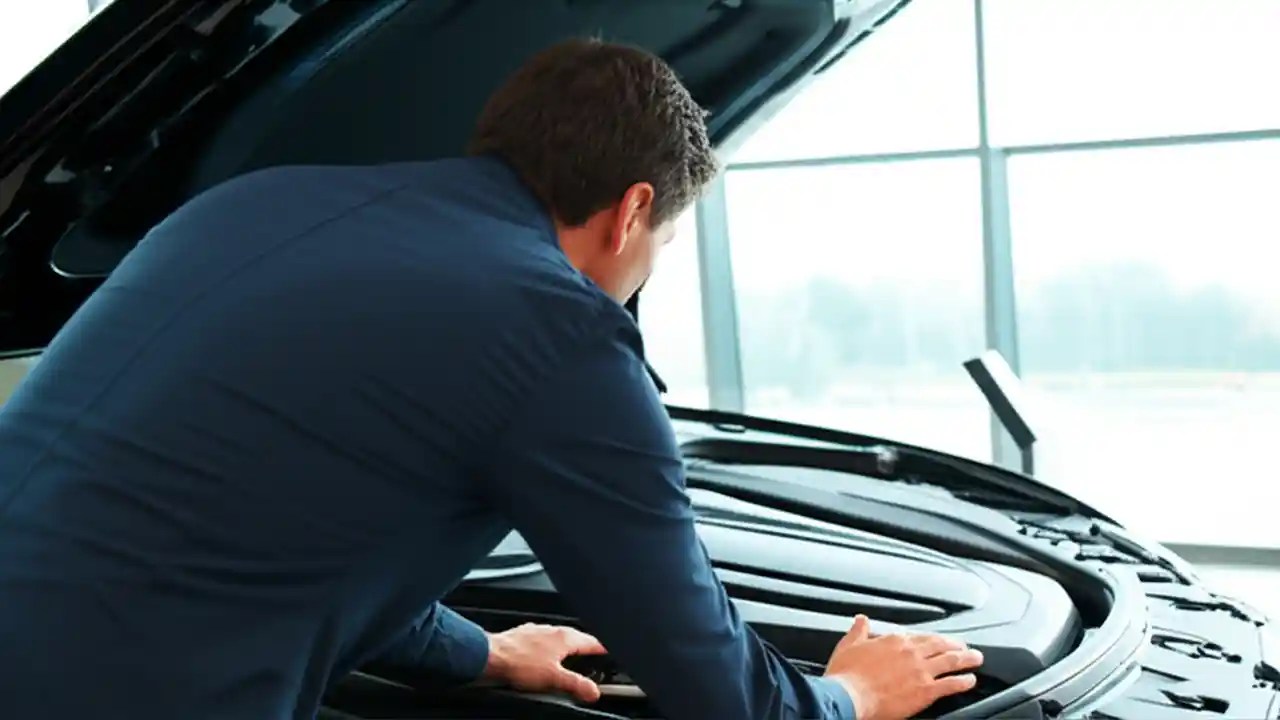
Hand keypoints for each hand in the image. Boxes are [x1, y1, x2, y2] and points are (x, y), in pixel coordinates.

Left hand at [482, 623, 607, 702]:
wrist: (491, 656)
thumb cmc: (520, 663)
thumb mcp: (554, 678)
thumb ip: (576, 684)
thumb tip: (594, 691)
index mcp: (565, 637)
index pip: (592, 641)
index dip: (603, 650)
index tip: (609, 654)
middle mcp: (553, 630)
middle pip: (576, 638)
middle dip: (585, 648)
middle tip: (592, 659)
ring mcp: (538, 630)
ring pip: (559, 638)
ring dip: (566, 647)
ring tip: (569, 659)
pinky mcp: (524, 635)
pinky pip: (543, 640)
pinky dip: (548, 648)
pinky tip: (543, 658)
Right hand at [823, 615, 983, 719]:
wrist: (848, 696)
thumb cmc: (846, 675)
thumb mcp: (848, 646)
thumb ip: (858, 631)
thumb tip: (861, 620)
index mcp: (894, 641)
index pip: (919, 636)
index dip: (931, 638)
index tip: (936, 640)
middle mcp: (911, 653)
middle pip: (940, 645)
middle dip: (955, 644)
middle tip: (964, 646)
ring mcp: (921, 671)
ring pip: (951, 661)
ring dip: (966, 658)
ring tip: (976, 658)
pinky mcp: (925, 691)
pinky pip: (951, 684)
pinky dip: (963, 681)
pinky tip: (970, 681)